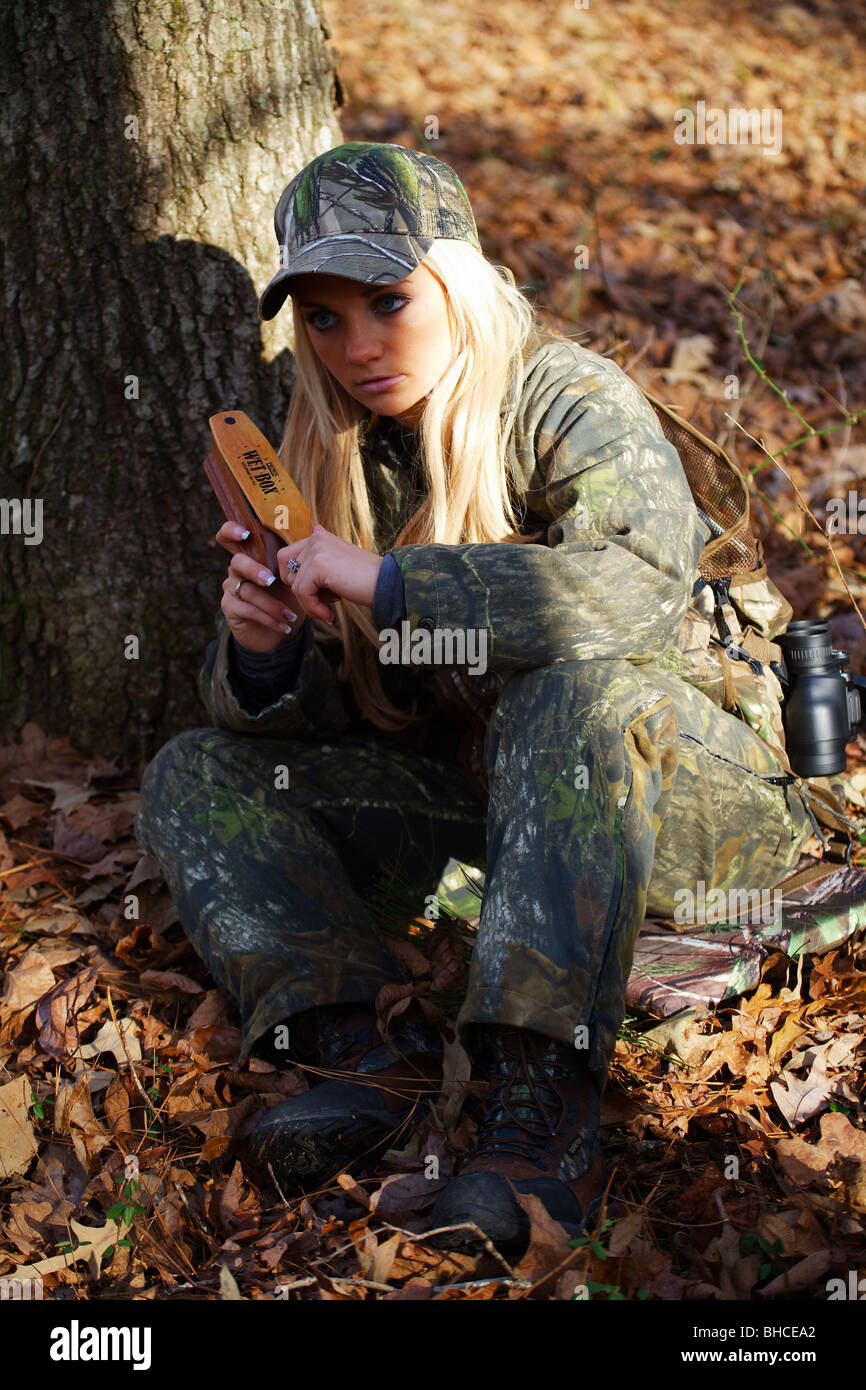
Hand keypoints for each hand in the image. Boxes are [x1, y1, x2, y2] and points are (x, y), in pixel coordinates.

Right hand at [215, 521, 306, 653]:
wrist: (276, 629)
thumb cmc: (286, 598)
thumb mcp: (293, 578)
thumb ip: (298, 557)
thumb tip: (317, 529)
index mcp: (250, 557)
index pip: (229, 536)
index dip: (231, 531)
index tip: (245, 533)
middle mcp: (236, 570)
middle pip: (238, 562)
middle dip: (255, 570)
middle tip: (271, 580)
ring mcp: (231, 589)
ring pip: (249, 591)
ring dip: (272, 604)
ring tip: (291, 615)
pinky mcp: (230, 608)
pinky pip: (249, 610)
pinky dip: (270, 618)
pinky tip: (285, 626)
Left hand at [277, 524, 382, 622]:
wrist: (387, 585)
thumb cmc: (364, 580)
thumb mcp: (337, 566)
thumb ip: (318, 560)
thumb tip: (306, 545)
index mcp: (319, 536)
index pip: (287, 557)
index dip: (295, 579)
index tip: (314, 594)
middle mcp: (316, 538)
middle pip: (286, 570)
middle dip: (301, 591)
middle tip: (322, 601)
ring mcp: (317, 549)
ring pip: (294, 584)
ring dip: (309, 603)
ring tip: (328, 608)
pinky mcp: (318, 565)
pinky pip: (302, 593)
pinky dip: (312, 609)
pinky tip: (328, 614)